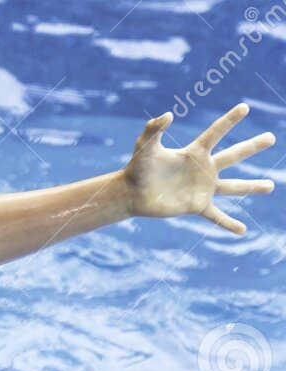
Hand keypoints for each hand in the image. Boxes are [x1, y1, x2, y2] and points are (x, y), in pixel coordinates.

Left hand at [122, 103, 274, 233]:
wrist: (131, 194)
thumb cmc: (137, 168)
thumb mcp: (144, 147)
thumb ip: (153, 129)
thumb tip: (168, 115)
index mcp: (194, 153)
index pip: (216, 133)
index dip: (229, 120)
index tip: (245, 107)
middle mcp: (203, 169)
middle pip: (234, 155)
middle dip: (252, 146)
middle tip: (271, 137)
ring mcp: (202, 188)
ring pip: (233, 187)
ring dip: (252, 187)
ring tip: (270, 187)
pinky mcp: (196, 206)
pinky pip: (216, 216)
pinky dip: (228, 224)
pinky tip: (242, 231)